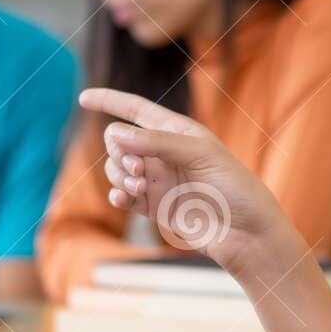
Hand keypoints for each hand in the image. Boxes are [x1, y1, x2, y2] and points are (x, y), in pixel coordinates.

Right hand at [79, 88, 298, 274]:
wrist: (246, 233)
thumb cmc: (234, 187)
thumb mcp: (201, 155)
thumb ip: (157, 142)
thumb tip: (116, 133)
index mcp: (177, 131)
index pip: (136, 109)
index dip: (110, 101)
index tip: (84, 98)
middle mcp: (164, 153)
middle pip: (118, 141)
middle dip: (119, 150)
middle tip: (139, 168)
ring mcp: (157, 180)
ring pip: (116, 168)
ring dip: (119, 174)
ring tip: (138, 187)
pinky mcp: (153, 206)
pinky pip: (122, 195)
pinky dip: (118, 194)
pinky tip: (123, 198)